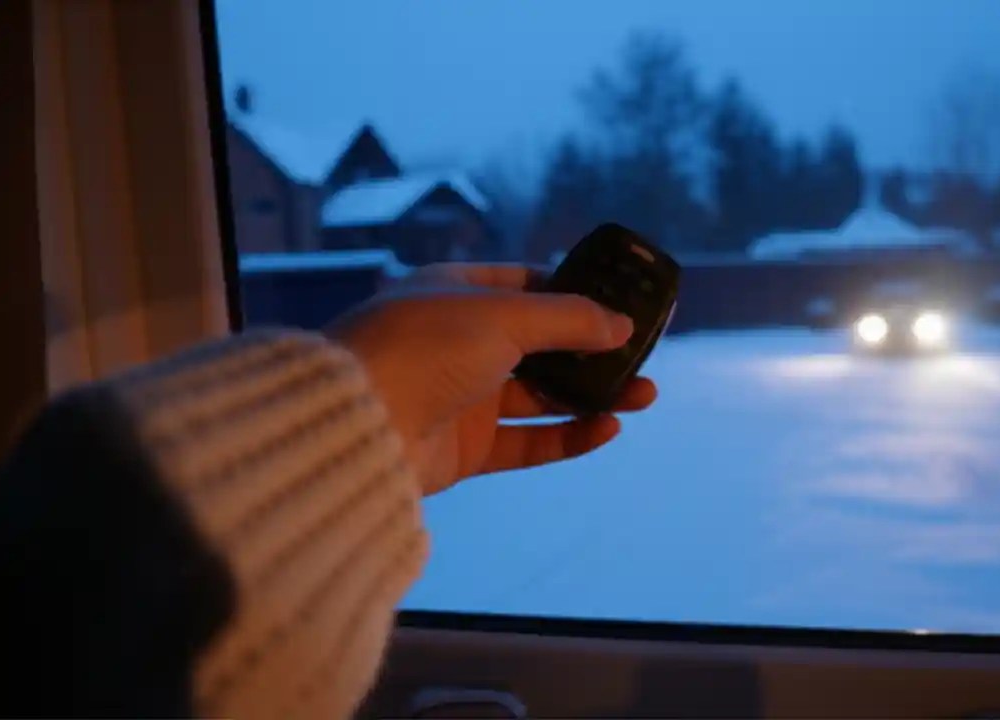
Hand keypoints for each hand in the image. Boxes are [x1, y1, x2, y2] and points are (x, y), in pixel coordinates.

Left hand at [327, 263, 657, 496]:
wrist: (355, 425)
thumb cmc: (424, 347)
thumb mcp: (505, 316)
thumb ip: (570, 319)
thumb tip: (621, 323)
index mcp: (453, 292)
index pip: (522, 283)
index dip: (570, 291)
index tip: (616, 303)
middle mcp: (456, 341)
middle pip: (538, 343)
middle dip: (591, 350)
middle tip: (640, 355)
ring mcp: (460, 395)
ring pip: (540, 394)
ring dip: (591, 393)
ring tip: (644, 394)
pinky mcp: (464, 447)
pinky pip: (527, 440)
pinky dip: (568, 435)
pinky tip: (607, 428)